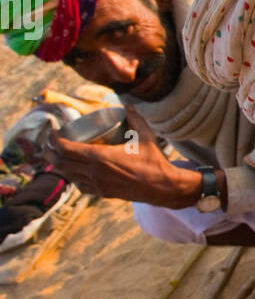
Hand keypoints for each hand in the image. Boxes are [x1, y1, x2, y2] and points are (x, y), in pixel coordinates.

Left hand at [46, 108, 200, 206]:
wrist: (162, 187)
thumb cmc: (154, 162)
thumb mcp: (145, 136)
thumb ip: (135, 118)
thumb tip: (128, 105)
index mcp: (100, 158)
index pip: (65, 148)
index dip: (53, 139)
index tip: (53, 130)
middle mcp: (94, 173)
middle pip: (59, 163)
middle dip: (49, 151)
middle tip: (50, 141)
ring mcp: (97, 185)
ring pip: (67, 176)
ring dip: (60, 164)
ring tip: (60, 154)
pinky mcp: (103, 193)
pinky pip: (80, 186)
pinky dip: (74, 177)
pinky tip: (78, 170)